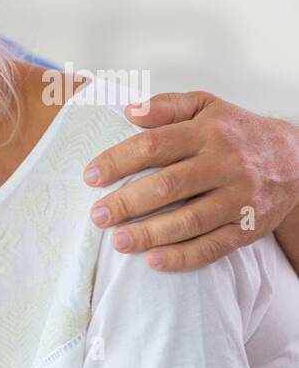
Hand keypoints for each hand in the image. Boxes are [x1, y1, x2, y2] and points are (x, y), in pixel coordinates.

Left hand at [83, 91, 298, 269]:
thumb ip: (167, 106)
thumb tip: (129, 111)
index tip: (90, 177)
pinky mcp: (248, 227)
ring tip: (117, 242)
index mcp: (208, 133)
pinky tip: (153, 261)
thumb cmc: (235, 132)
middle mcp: (226, 165)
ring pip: (189, 220)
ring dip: (149, 234)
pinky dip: (182, 256)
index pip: (155, 145)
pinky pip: (213, 246)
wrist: (296, 159)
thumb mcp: (206, 107)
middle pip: (168, 186)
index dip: (118, 161)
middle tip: (97, 216)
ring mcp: (239, 198)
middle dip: (127, 203)